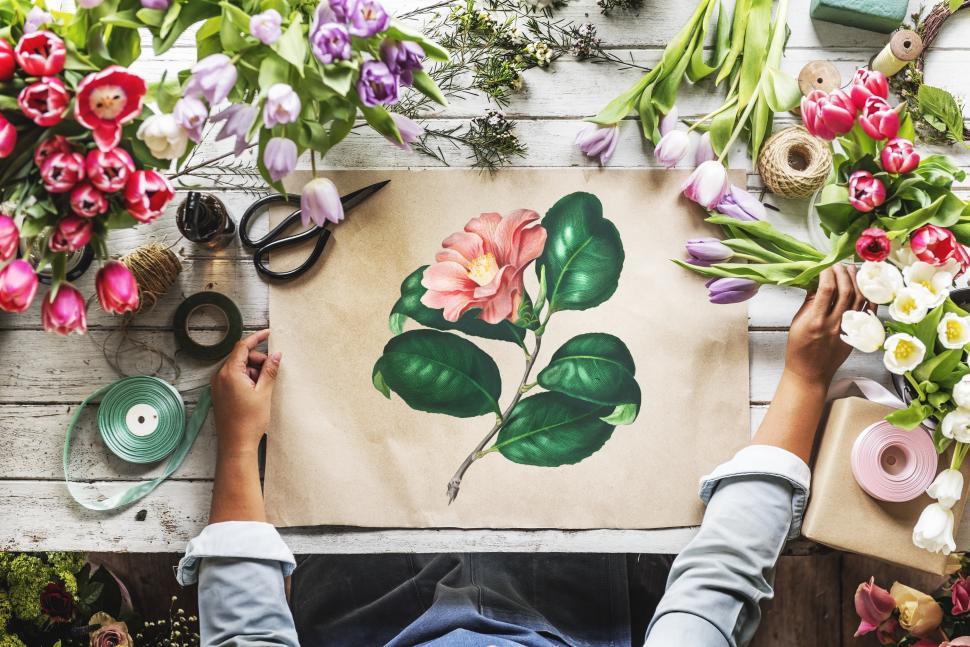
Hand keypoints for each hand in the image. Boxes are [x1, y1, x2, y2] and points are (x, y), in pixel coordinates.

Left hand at [210, 329, 280, 458]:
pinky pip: (234, 378)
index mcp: (230, 373)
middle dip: (258, 360)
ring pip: (239, 368)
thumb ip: (270, 370)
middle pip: (241, 357)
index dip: (257, 338)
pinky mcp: (220, 394)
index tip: (269, 334)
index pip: (242, 346)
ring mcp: (218, 385)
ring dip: (253, 371)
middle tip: (271, 371)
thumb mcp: (264, 393)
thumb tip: (276, 355)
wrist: (236, 444)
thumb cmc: (249, 421)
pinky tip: (256, 391)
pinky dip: (246, 379)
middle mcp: (220, 376)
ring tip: (263, 388)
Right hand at [785, 264, 867, 386]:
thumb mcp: (797, 322)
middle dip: (843, 273)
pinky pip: (868, 312)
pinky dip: (869, 297)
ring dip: (857, 281)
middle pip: (845, 291)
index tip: (824, 265)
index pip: (826, 289)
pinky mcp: (856, 334)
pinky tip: (865, 287)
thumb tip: (816, 281)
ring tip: (852, 269)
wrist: (809, 372)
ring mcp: (848, 329)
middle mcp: (834, 324)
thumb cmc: (799, 349)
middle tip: (838, 264)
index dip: (827, 273)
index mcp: (815, 321)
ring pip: (859, 299)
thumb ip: (808, 302)